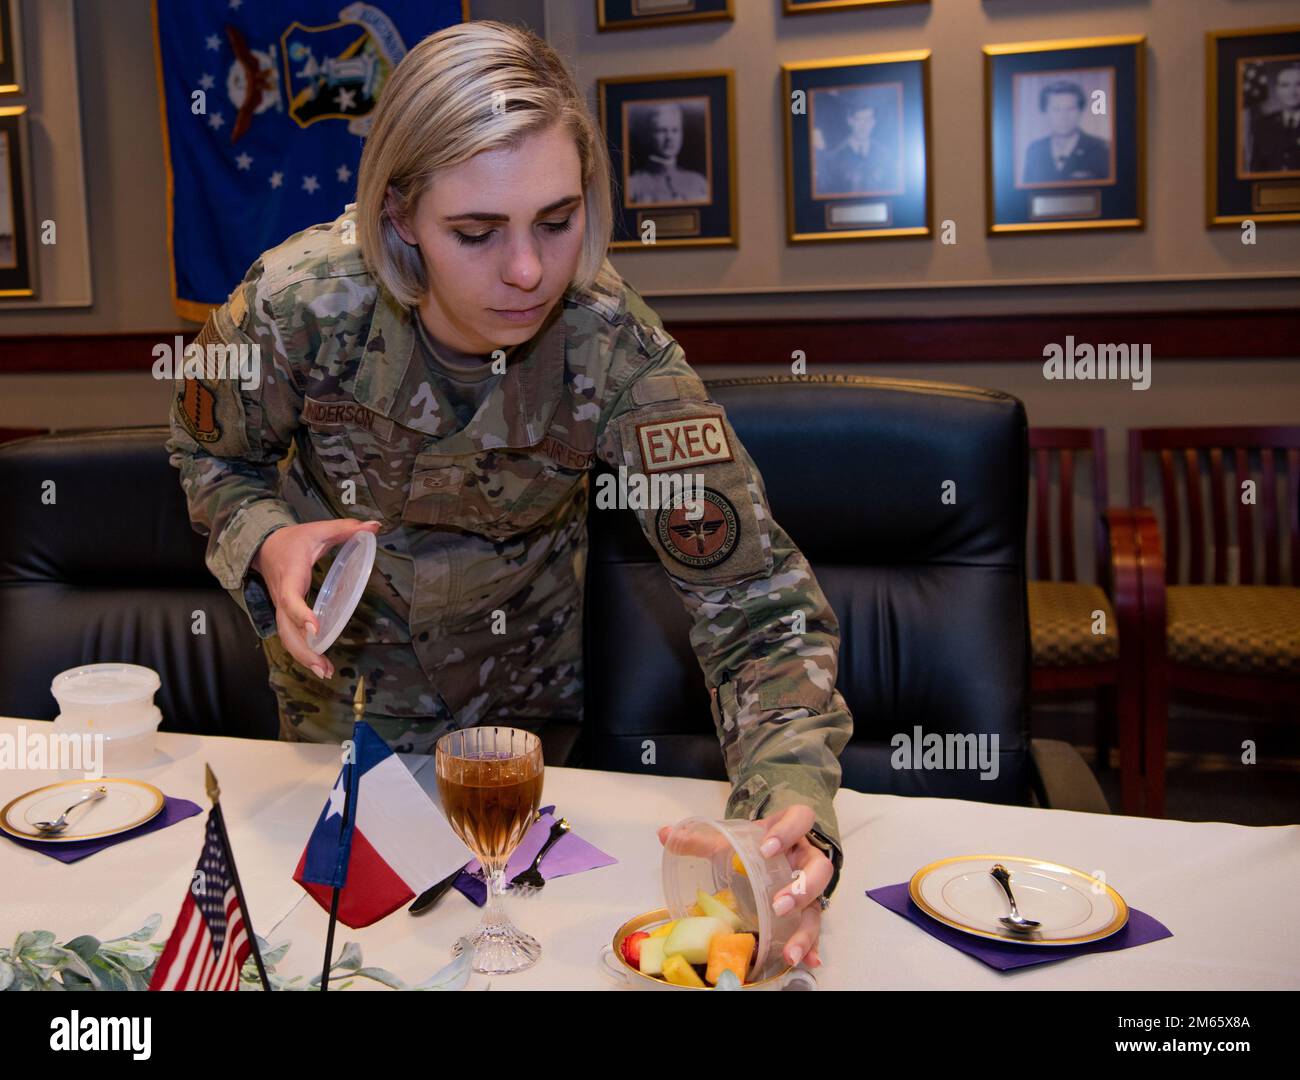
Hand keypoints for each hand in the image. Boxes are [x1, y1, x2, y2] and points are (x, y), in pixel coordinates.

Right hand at [251, 518, 380, 678]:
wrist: (263, 545)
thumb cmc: (293, 539)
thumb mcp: (319, 529)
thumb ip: (345, 528)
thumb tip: (374, 526)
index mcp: (290, 576)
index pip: (291, 599)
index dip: (302, 615)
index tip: (316, 629)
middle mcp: (282, 596)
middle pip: (287, 629)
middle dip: (303, 649)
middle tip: (323, 666)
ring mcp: (281, 607)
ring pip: (286, 637)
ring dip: (303, 656)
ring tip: (324, 671)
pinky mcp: (284, 614)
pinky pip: (289, 636)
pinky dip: (302, 651)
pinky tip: (319, 662)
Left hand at [656, 803, 829, 969]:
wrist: (766, 853)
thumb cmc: (752, 846)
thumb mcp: (729, 839)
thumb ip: (700, 838)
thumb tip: (663, 833)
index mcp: (789, 831)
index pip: (800, 819)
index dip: (788, 831)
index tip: (766, 847)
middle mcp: (805, 857)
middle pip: (819, 868)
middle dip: (802, 887)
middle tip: (778, 904)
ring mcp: (809, 885)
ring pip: (818, 904)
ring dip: (805, 927)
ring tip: (790, 949)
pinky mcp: (807, 910)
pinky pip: (814, 928)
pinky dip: (810, 945)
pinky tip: (806, 961)